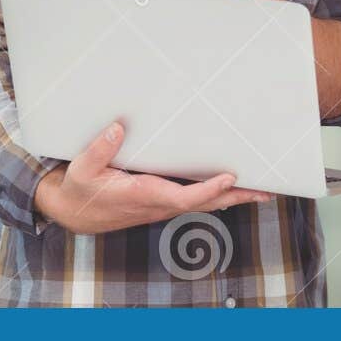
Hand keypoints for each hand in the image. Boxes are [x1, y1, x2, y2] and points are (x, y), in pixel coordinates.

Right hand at [34, 120, 273, 234]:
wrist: (74, 213)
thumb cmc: (80, 190)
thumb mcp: (82, 168)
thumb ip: (100, 149)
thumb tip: (118, 128)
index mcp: (143, 195)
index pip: (183, 197)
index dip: (208, 189)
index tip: (229, 177)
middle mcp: (158, 204)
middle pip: (205, 204)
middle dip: (236, 197)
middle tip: (266, 190)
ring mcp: (161, 205)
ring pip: (203, 203)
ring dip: (232, 197)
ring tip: (260, 189)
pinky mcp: (160, 201)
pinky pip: (194, 200)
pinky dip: (215, 195)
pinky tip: (230, 190)